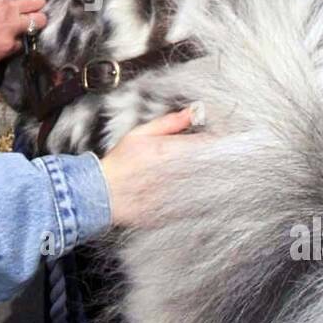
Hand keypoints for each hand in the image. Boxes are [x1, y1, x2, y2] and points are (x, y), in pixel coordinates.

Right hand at [0, 0, 47, 68]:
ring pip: (38, 22)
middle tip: (33, 14)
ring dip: (33, 26)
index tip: (22, 3)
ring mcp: (11, 25)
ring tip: (26, 30)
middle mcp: (7, 6)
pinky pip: (21, 44)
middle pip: (38, 2)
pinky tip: (4, 47)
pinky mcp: (10, 44)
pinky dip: (14, 46)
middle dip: (37, 8)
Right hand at [100, 107, 210, 227]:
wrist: (103, 195)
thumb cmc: (119, 164)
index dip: (220, 139)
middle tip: (215, 156)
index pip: (212, 143)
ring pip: (212, 184)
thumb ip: (171, 122)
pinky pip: (202, 203)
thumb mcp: (140, 134)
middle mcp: (179, 172)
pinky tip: (191, 191)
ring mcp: (180, 194)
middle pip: (217, 164)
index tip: (220, 139)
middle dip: (219, 158)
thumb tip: (195, 110)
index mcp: (171, 150)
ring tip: (199, 174)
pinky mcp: (179, 212)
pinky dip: (203, 196)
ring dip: (213, 177)